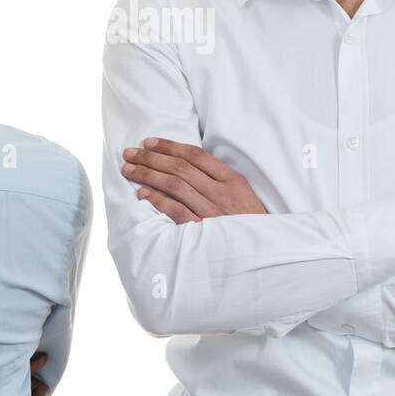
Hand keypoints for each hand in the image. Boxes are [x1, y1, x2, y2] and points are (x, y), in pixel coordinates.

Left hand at [122, 137, 266, 222]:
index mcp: (233, 180)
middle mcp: (222, 193)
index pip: (195, 155)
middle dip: (151, 157)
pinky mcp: (204, 232)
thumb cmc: (250, 223)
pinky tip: (142, 193)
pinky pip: (176, 211)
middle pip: (180, 167)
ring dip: (148, 175)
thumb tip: (187, 165)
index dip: (169, 146)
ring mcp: (212, 212)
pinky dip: (158, 200)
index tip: (149, 142)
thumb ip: (220, 179)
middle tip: (130, 153)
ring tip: (129, 169)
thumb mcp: (243, 195)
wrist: (265, 253)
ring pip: (175, 185)